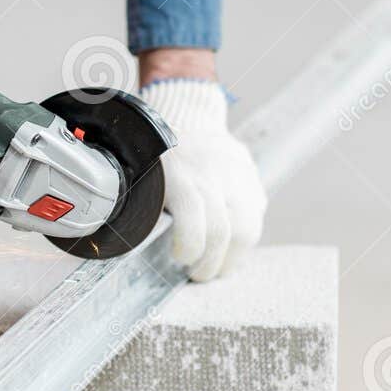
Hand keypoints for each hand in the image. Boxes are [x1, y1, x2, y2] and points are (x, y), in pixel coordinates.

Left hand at [137, 49, 265, 280]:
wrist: (189, 114)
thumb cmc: (158, 155)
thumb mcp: (143, 176)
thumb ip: (144, 207)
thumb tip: (134, 247)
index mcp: (180, 175)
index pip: (195, 223)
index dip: (189, 250)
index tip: (180, 259)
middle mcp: (214, 173)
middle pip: (226, 232)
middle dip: (213, 263)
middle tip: (200, 276)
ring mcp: (239, 174)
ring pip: (249, 228)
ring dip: (234, 257)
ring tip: (219, 268)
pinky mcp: (252, 176)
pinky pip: (256, 215)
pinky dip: (244, 237)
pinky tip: (229, 246)